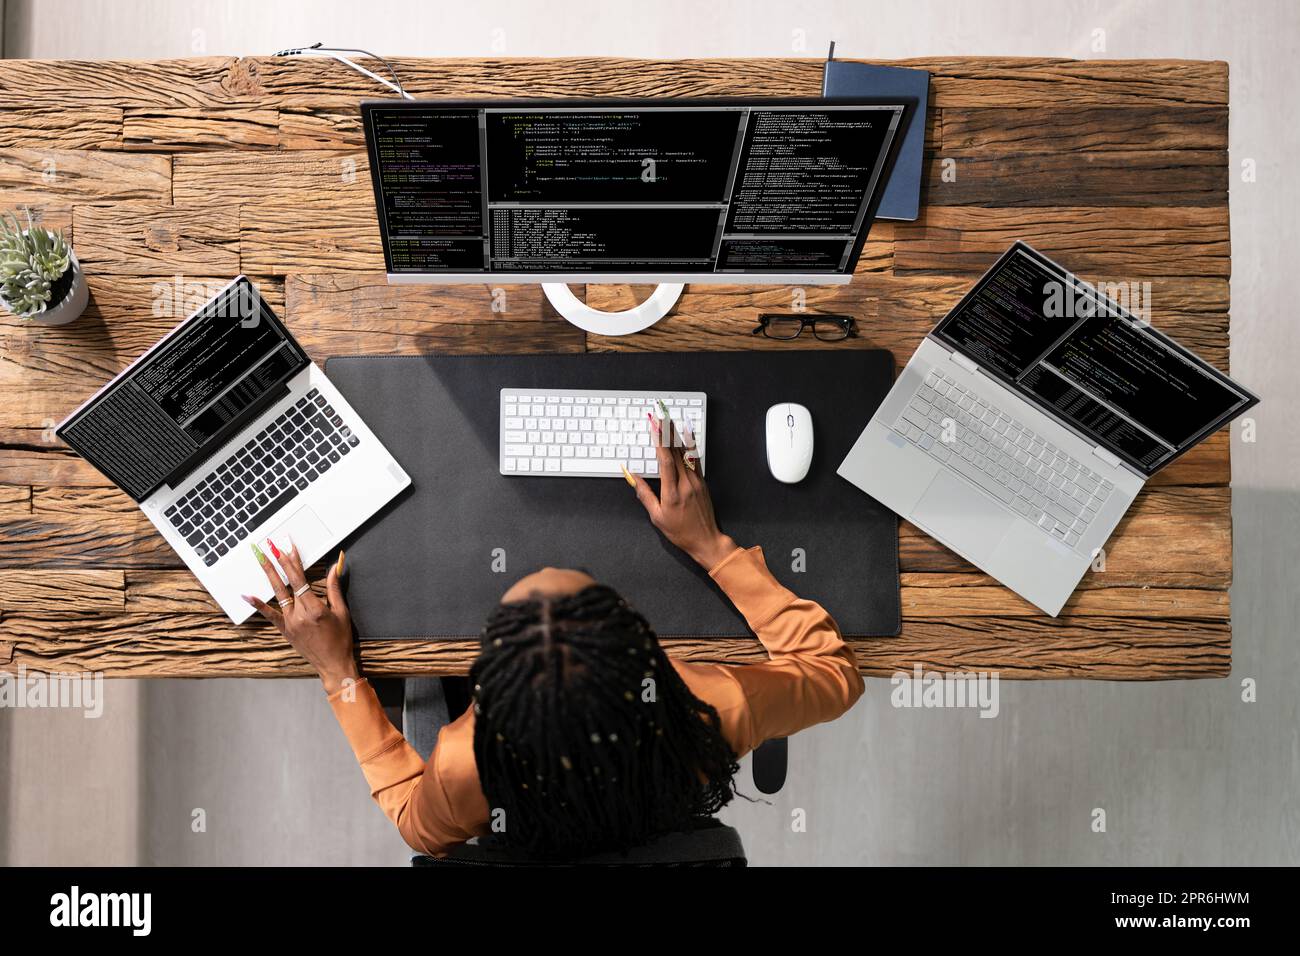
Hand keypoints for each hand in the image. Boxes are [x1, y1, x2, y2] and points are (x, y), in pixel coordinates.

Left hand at [245, 541, 357, 694]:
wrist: (333, 664)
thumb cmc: (340, 639)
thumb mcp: (341, 611)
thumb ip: (335, 587)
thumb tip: (335, 567)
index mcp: (315, 609)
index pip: (300, 579)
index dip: (293, 562)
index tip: (288, 548)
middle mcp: (299, 615)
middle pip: (286, 583)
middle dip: (277, 563)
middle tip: (268, 547)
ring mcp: (289, 623)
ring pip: (277, 594)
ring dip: (269, 575)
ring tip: (261, 559)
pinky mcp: (284, 630)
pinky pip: (269, 615)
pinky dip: (258, 604)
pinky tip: (247, 594)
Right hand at [628, 416, 737, 570]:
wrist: (706, 539)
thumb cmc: (680, 531)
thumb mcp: (657, 517)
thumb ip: (645, 495)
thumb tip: (633, 477)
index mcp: (672, 493)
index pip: (665, 460)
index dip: (659, 441)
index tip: (654, 426)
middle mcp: (686, 484)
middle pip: (675, 452)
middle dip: (666, 432)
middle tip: (660, 415)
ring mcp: (696, 481)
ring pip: (686, 453)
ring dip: (677, 434)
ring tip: (670, 419)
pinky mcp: (702, 482)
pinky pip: (695, 459)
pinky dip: (689, 445)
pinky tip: (686, 434)